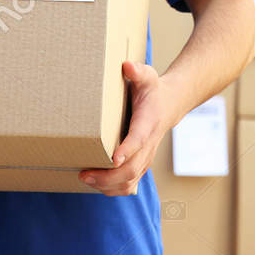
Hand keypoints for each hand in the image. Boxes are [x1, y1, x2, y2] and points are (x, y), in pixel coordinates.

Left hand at [80, 61, 175, 195]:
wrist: (169, 105)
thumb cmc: (153, 90)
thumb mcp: (148, 76)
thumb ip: (138, 71)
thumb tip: (127, 66)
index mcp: (148, 123)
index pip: (138, 140)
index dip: (127, 150)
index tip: (112, 158)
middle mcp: (148, 145)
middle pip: (131, 169)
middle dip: (107, 176)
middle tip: (84, 173)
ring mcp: (145, 158)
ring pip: (130, 181)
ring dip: (107, 185)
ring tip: (85, 178)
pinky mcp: (141, 165)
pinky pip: (129, 185)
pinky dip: (113, 189)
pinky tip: (96, 184)